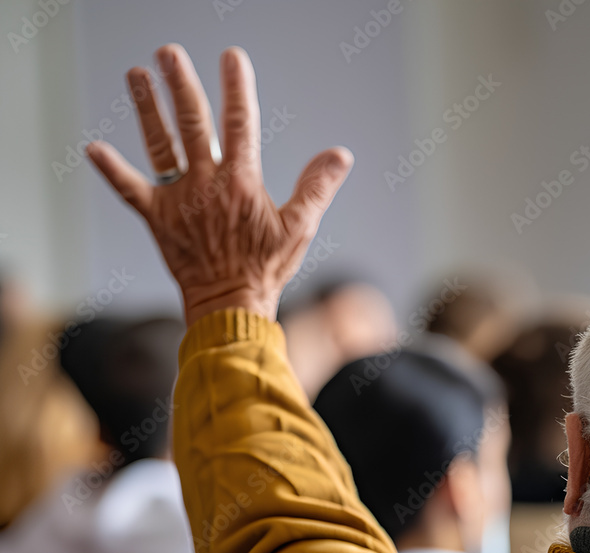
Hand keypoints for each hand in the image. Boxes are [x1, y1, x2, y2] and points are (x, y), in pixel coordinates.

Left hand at [87, 44, 352, 324]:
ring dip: (146, 109)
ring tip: (138, 76)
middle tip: (169, 53)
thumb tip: (340, 155)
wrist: (230, 305)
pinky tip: (93, 149)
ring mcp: (179, 199)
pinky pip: (129, 190)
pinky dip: (112, 170)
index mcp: (241, 182)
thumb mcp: (299, 228)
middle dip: (181, 85)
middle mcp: (206, 183)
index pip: (240, 123)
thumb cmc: (266, 269)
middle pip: (192, 123)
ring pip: (160, 145)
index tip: (232, 58)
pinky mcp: (158, 218)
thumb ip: (317, 187)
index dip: (237, 88)